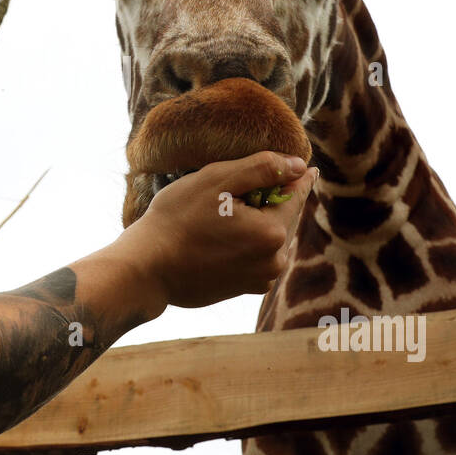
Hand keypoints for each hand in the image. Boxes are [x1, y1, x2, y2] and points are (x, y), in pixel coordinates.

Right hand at [115, 151, 318, 309]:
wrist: (146, 269)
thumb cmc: (177, 219)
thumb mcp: (217, 181)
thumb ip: (263, 168)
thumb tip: (298, 165)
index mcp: (272, 233)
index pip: (296, 196)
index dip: (298, 178)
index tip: (309, 167)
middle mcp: (273, 261)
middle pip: (282, 218)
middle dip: (270, 201)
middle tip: (247, 186)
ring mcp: (258, 280)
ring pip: (267, 238)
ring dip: (256, 222)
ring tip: (227, 211)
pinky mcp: (241, 289)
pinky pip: (253, 257)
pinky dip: (245, 242)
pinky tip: (220, 235)